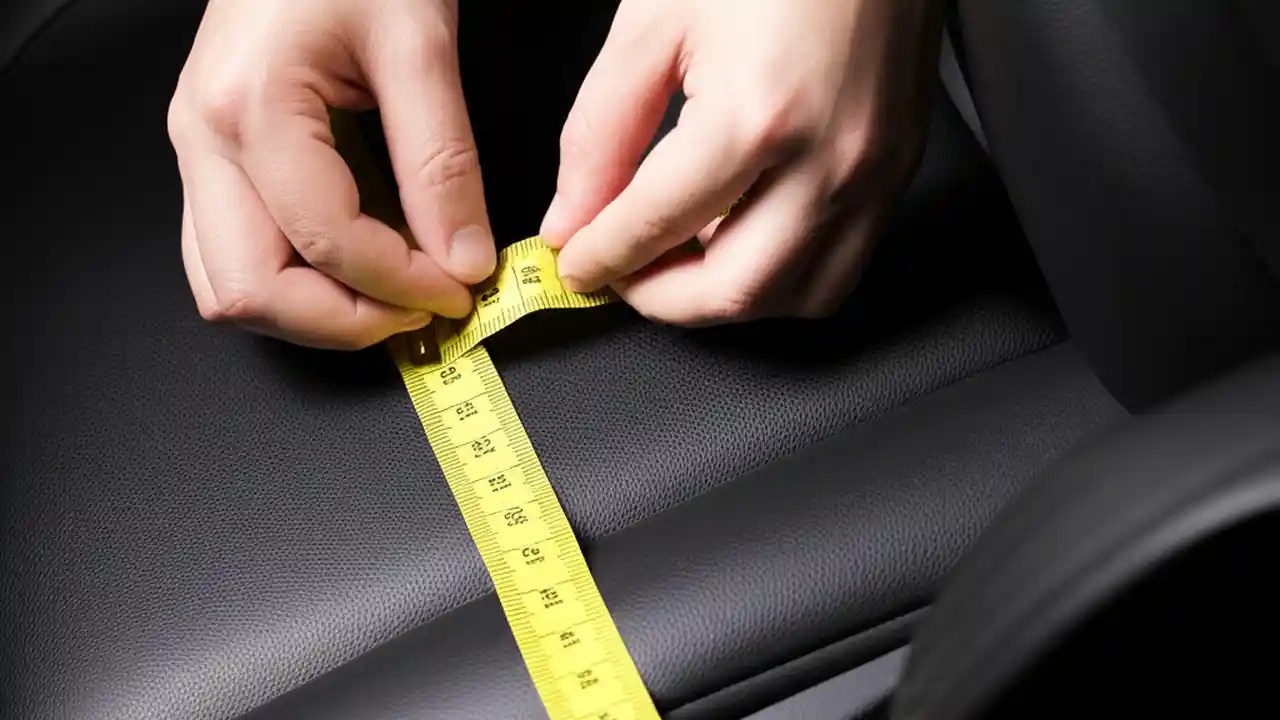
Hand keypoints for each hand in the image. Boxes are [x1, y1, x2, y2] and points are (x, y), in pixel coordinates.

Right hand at [168, 0, 495, 349]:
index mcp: (253, 108)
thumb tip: (463, 259)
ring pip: (228, 286)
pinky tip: (357, 268)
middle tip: (419, 313)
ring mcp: (199, 150)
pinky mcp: (214, 156)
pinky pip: (234, 253)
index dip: (403, 286)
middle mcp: (204, 138)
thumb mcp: (419, 46)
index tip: (462, 290)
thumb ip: (443, 163)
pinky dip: (296, 282)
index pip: (328, 244)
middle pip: (248, 291)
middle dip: (343, 322)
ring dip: (312, 313)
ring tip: (391, 298)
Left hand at [541, 0, 943, 324]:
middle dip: (660, 298)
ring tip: (679, 258)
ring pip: (792, 298)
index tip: (575, 264)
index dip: (601, 257)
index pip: (657, 226)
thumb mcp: (654, 23)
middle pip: (732, 291)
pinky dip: (780, 281)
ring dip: (722, 298)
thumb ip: (601, 132)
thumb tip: (574, 215)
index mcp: (757, 115)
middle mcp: (828, 161)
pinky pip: (838, 270)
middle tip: (621, 272)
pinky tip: (743, 241)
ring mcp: (874, 174)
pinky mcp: (897, 173)